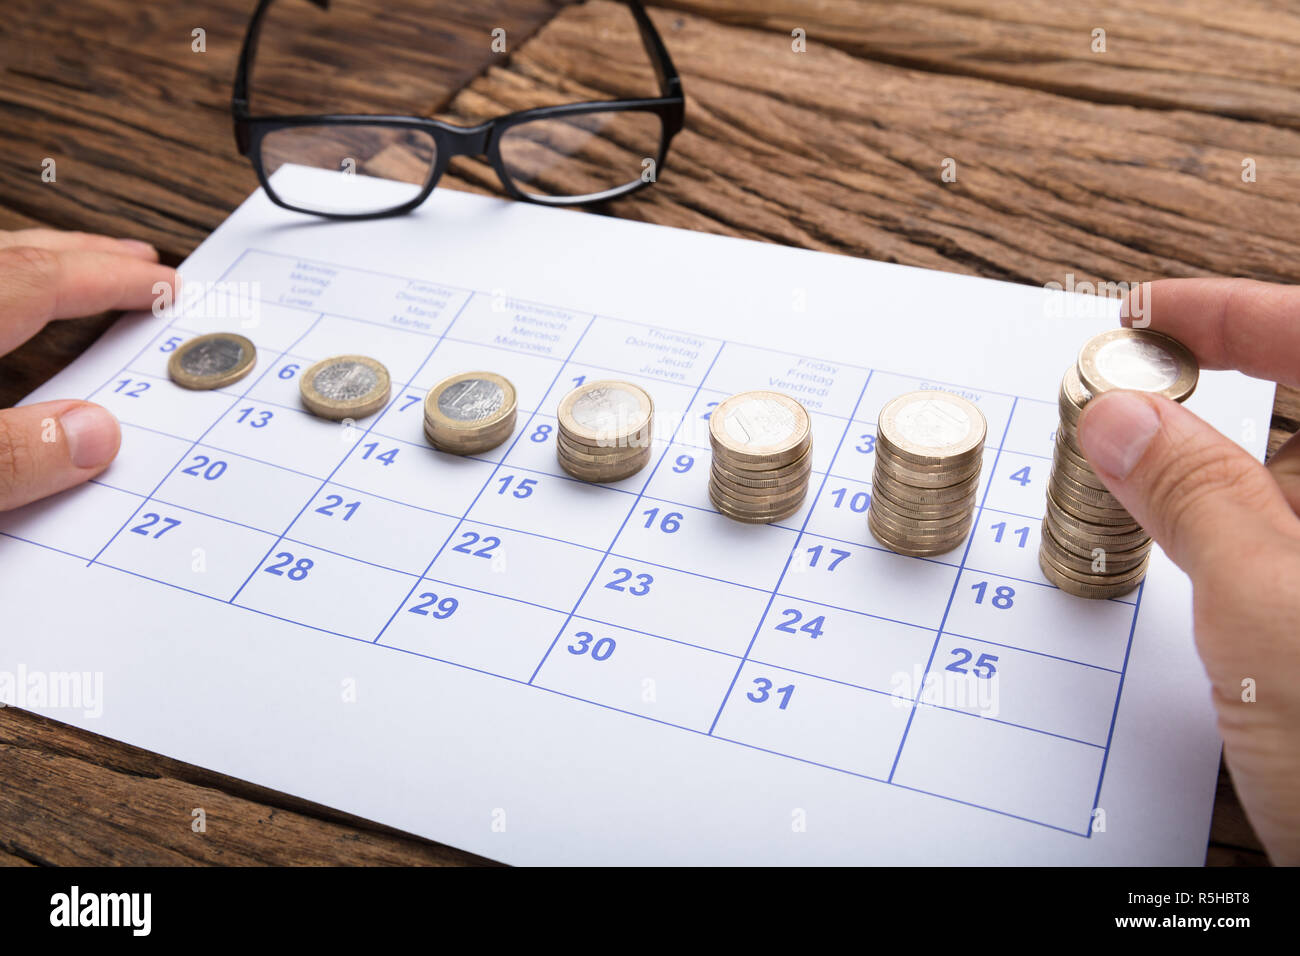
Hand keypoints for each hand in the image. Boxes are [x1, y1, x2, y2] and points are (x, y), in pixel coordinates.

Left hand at [0, 229, 175, 510]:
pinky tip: (6, 328)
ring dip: (32, 270)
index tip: (164, 285)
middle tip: (136, 259)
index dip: (111, 281)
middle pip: (9, 258)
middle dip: (79, 257)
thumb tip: (98, 435)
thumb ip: (14, 454)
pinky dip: (1, 300)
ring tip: (71, 275)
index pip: (41, 280)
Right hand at [1077, 278, 1299, 863]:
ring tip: (1147, 507)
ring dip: (1217, 493)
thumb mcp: (1273, 612)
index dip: (1234, 312)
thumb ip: (1193, 497)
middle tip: (1120, 415)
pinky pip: (1288, 563)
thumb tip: (1123, 416)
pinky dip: (1234, 553)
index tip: (1147, 310)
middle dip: (1214, 411)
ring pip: (1297, 501)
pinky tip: (1198, 580)